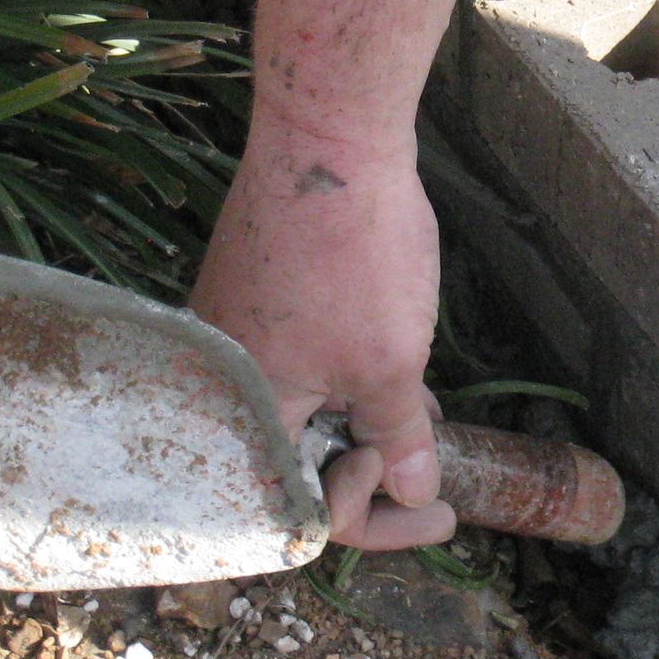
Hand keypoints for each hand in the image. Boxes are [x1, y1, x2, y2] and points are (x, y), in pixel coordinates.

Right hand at [192, 137, 457, 550]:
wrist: (327, 140)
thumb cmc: (353, 253)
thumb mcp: (390, 361)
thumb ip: (399, 436)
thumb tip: (414, 491)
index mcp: (246, 412)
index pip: (300, 512)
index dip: (373, 519)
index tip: (435, 504)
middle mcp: (224, 384)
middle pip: (293, 466)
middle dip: (368, 475)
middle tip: (432, 481)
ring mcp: (234, 336)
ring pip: (298, 410)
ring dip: (361, 426)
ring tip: (425, 425)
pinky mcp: (253, 297)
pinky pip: (295, 364)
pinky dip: (345, 381)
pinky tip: (397, 374)